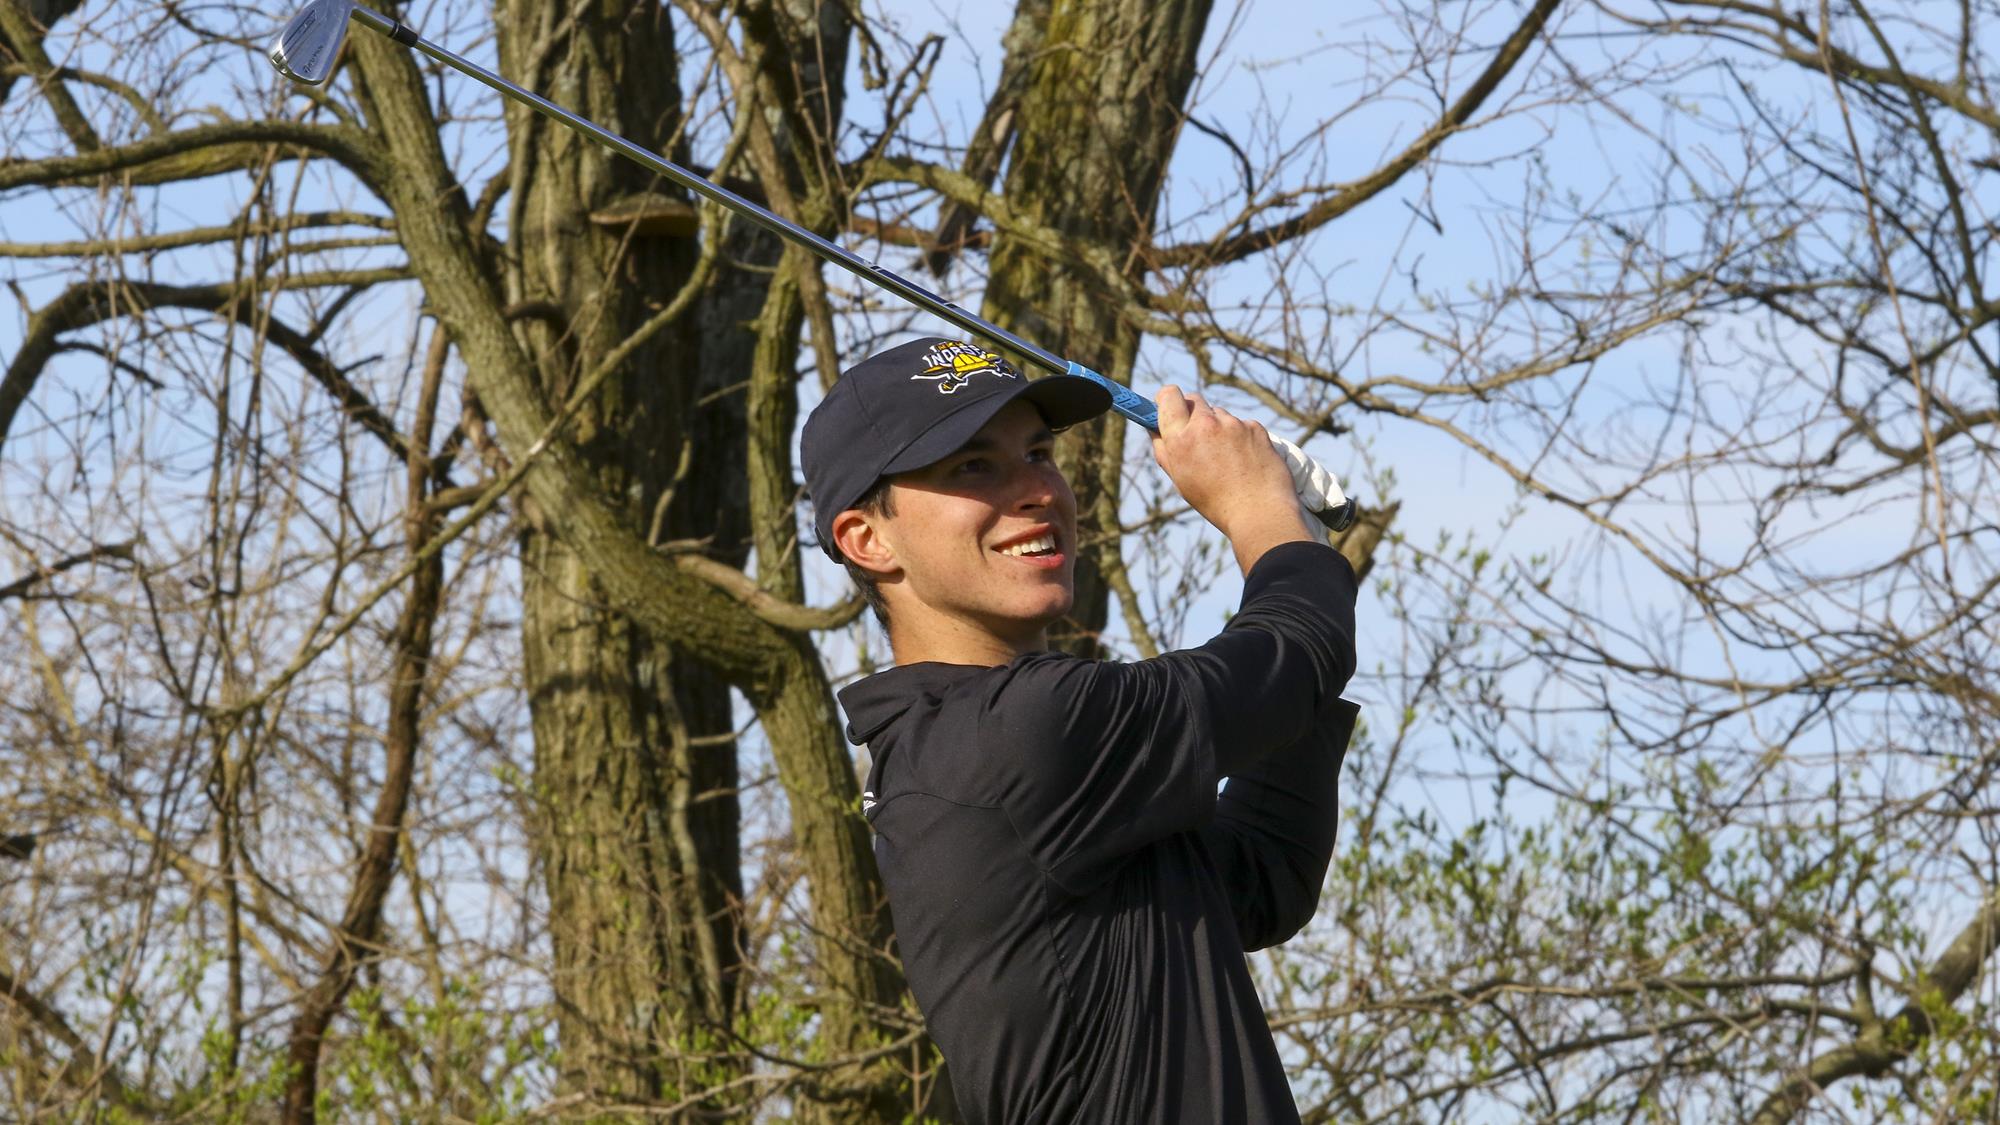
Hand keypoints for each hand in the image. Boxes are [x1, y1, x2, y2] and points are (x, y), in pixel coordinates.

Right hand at [1151, 386, 1315, 570]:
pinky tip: (1245, 460)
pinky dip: (1241, 436)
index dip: (1166, 398)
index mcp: (1180, 439)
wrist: (1259, 512)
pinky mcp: (1255, 427)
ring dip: (1218, 428)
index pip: (1168, 395)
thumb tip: (1155, 427)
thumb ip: (1164, 449)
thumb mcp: (1179, 479)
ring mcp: (1232, 424)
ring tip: (1227, 458)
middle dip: (1192, 412)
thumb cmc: (1215, 501)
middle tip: (1197, 433)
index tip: (1167, 405)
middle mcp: (1205, 425)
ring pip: (1219, 414)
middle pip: (1194, 399)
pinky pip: (1241, 424)